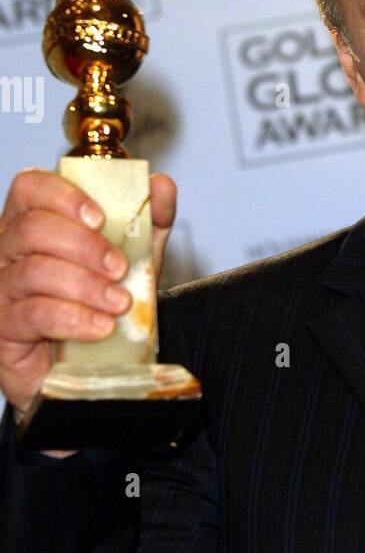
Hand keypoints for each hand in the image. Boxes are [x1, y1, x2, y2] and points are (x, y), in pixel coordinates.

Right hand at [0, 168, 176, 428]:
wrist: (88, 366)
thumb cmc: (97, 305)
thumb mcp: (131, 259)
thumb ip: (146, 222)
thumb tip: (161, 186)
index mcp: (33, 224)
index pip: (29, 188)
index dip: (64, 196)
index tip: (100, 217)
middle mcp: (8, 252)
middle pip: (32, 228)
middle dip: (84, 246)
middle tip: (119, 268)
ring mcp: (1, 290)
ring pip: (34, 271)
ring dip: (85, 285)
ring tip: (118, 303)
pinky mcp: (4, 328)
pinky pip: (33, 314)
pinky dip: (73, 318)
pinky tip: (100, 327)